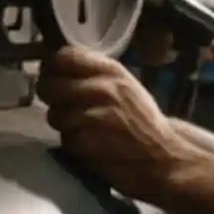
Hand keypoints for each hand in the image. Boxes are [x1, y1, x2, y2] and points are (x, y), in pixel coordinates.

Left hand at [37, 46, 198, 201]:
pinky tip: (90, 145)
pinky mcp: (86, 143)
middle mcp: (100, 89)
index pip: (64, 56)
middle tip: (60, 104)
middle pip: (50, 85)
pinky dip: (73, 144)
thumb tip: (59, 69)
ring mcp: (92, 116)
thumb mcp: (125, 86)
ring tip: (81, 128)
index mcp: (111, 71)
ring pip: (54, 114)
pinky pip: (64, 138)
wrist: (164, 157)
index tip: (53, 75)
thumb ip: (96, 75)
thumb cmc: (143, 120)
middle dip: (50, 97)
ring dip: (63, 123)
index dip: (52, 67)